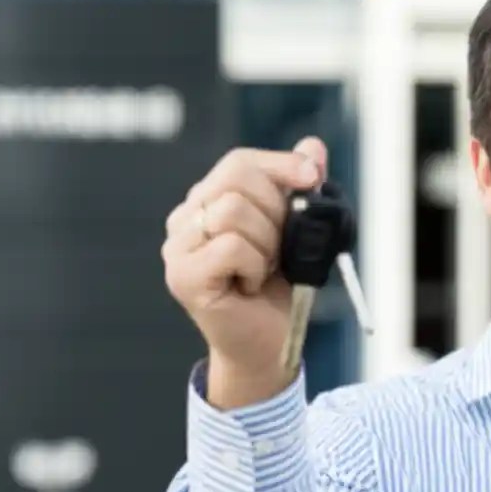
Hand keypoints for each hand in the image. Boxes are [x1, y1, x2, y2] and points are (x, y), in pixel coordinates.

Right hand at [162, 137, 326, 407]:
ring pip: (234, 212)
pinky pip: (231, 246)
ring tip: (263, 268)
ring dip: (267, 243)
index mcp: (207, 201)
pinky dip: (255, 265)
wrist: (269, 345)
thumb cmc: (279, 288)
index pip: (239, 162)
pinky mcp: (183, 276)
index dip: (280, 164)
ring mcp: (177, 249)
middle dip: (275, 212)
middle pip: (237, 180)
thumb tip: (312, 146)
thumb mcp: (298, 230)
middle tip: (280, 247)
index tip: (312, 178)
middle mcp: (184, 220)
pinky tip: (250, 284)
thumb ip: (300, 187)